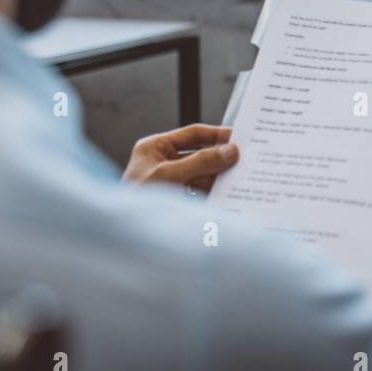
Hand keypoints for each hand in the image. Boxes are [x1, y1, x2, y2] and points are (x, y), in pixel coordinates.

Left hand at [122, 124, 238, 193]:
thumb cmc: (134, 201)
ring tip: (243, 178)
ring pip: (204, 174)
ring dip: (221, 177)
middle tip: (247, 158)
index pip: (192, 134)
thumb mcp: (168, 176)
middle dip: (222, 158)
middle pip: (201, 154)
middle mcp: (163, 162)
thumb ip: (200, 162)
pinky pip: (202, 192)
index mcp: (154, 148)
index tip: (239, 138)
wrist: (124, 236)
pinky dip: (216, 192)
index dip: (217, 135)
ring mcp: (172, 182)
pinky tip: (230, 193)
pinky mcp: (179, 201)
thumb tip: (230, 152)